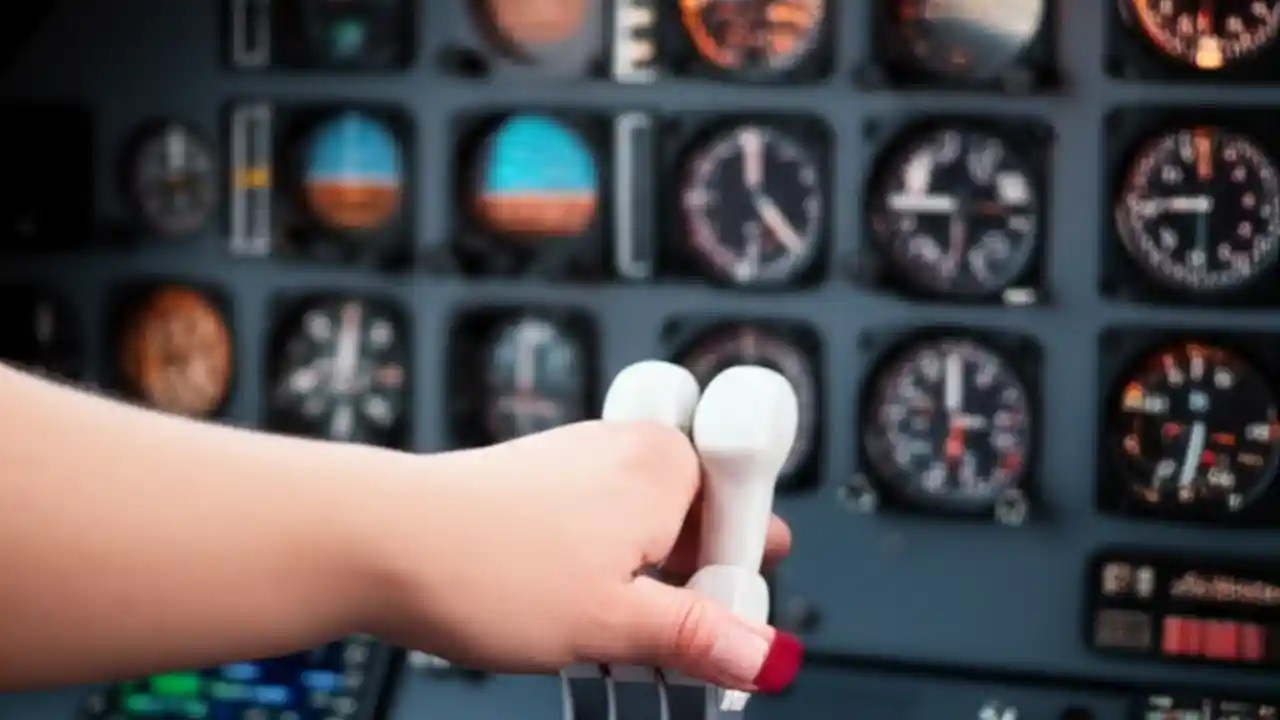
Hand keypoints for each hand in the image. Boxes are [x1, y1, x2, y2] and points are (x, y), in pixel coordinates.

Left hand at [360, 420, 797, 692]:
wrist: (379, 541)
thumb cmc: (485, 565)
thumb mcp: (611, 622)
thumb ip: (699, 637)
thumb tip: (767, 655)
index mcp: (664, 466)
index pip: (746, 524)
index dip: (740, 589)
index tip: (724, 640)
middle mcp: (630, 448)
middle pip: (701, 527)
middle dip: (693, 591)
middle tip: (669, 648)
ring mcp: (586, 462)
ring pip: (649, 535)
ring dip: (646, 590)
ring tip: (618, 641)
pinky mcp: (549, 481)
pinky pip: (605, 530)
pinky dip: (606, 573)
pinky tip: (580, 614)